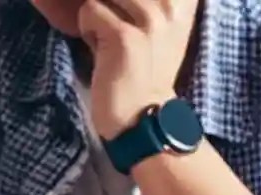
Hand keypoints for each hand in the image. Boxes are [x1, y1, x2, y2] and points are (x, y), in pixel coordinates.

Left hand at [78, 0, 197, 139]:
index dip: (122, 2)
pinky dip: (88, 31)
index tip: (125, 25)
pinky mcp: (126, 37)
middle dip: (109, 3)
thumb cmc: (145, 66)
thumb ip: (149, 0)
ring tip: (111, 39)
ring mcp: (151, 19)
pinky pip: (89, 10)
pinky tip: (104, 52)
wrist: (146, 116)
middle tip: (118, 28)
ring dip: (98, 14)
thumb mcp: (159, 21)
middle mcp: (172, 3)